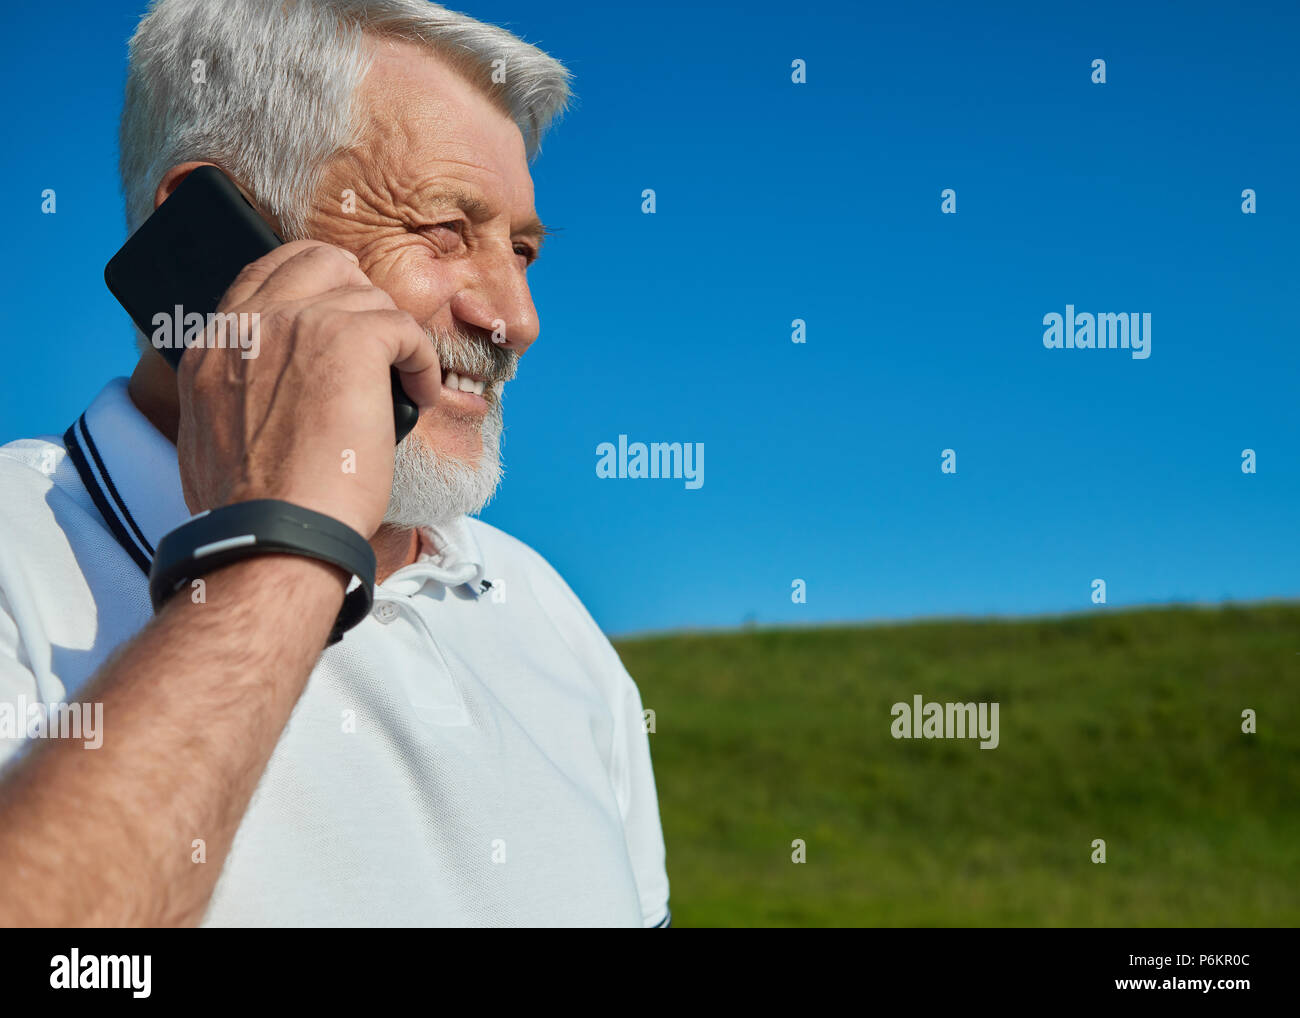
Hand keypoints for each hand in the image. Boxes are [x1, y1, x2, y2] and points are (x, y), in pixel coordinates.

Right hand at [175, 240, 440, 537]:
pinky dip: (423, 363)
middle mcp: (251, 322)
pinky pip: (406, 329)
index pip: (262, 274)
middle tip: (380, 337)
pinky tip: (422, 395)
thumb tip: (259, 394)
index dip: (310, 284)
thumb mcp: (210, 436)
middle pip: (319, 262)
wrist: (273, 533)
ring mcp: (300, 324)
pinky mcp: (351, 341)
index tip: (338, 313)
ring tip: (402, 381)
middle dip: (357, 293)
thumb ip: (231, 394)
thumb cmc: (251, 509)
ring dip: (392, 337)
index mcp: (213, 345)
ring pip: (368, 296)